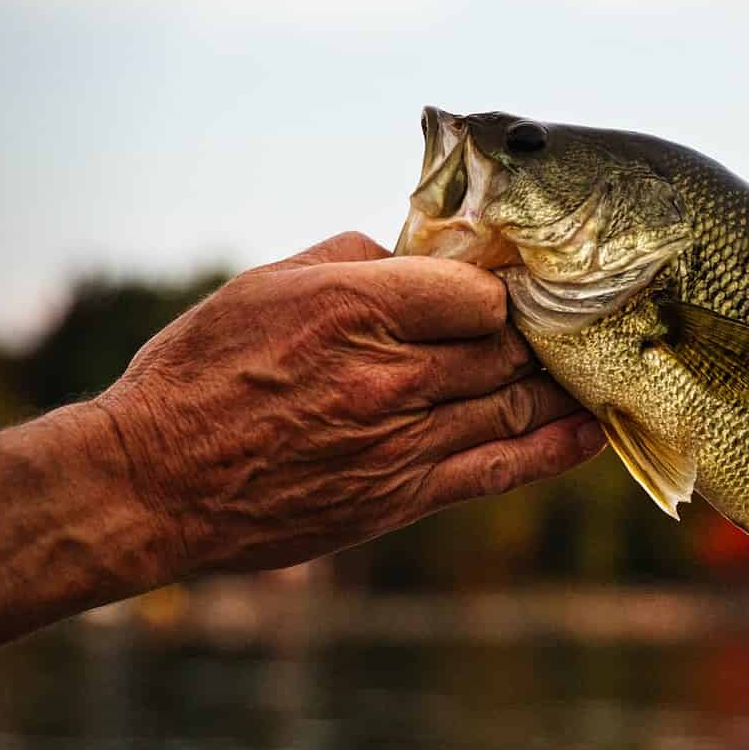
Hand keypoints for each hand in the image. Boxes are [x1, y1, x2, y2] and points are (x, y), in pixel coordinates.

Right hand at [94, 231, 602, 578]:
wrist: (154, 482)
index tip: (506, 285)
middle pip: (504, 347)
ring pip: (512, 405)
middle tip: (567, 322)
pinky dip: (552, 450)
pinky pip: (498, 470)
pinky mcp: (399, 497)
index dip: (498, 288)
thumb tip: (409, 252)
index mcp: (355, 308)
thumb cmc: (198, 374)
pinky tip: (590, 431)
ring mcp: (400, 441)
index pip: (476, 292)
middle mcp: (389, 375)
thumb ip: (348, 258)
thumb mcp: (263, 285)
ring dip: (558, 386)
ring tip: (594, 368)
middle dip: (536, 334)